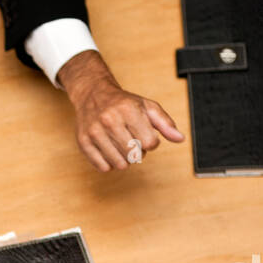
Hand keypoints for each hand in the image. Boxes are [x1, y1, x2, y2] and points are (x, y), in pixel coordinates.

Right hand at [58, 50, 184, 171]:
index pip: (150, 143)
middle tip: (132, 141)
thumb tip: (180, 139)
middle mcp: (110, 120)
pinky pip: (103, 167)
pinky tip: (109, 151)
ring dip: (124, 159)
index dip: (151, 143)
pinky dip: (109, 163)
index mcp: (128, 109)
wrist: (92, 94)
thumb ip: (165, 123)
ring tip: (121, 146)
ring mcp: (94, 132)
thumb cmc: (123, 103)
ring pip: (120, 164)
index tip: (144, 134)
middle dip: (138, 152)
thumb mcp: (147, 107)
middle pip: (135, 155)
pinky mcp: (83, 142)